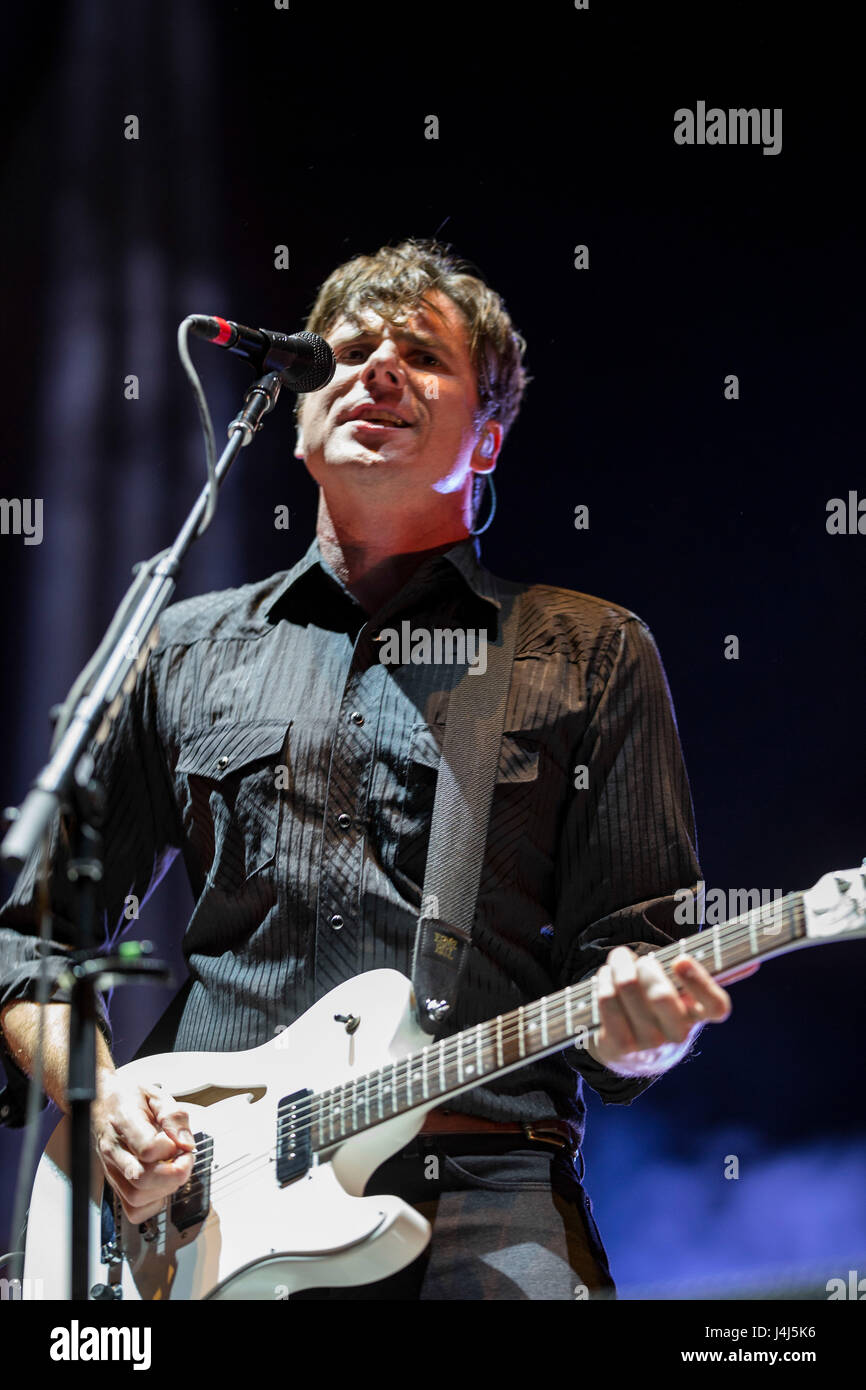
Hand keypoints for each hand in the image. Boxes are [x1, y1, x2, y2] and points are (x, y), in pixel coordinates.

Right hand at [92, 1073, 196, 1223]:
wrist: (104, 1101)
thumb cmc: (130, 1098)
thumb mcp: (156, 1094)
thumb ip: (174, 1116)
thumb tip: (186, 1144)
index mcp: (124, 1122)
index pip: (148, 1148)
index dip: (171, 1149)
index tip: (181, 1143)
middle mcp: (113, 1149)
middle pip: (143, 1179)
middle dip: (174, 1173)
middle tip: (184, 1158)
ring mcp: (111, 1169)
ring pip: (137, 1197)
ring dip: (165, 1188)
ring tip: (173, 1169)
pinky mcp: (114, 1182)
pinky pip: (132, 1209)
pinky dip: (152, 1203)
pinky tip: (161, 1184)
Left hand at [586, 946, 758, 1076]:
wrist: (634, 1055)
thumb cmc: (665, 1010)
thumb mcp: (690, 996)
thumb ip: (717, 976)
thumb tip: (754, 964)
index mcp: (701, 1018)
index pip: (714, 1006)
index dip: (700, 982)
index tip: (682, 960)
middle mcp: (678, 1035)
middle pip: (662, 996)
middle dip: (646, 967)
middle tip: (641, 959)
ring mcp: (648, 1044)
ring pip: (628, 991)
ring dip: (619, 967)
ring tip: (619, 961)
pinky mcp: (619, 1047)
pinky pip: (607, 1002)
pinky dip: (603, 981)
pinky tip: (605, 977)